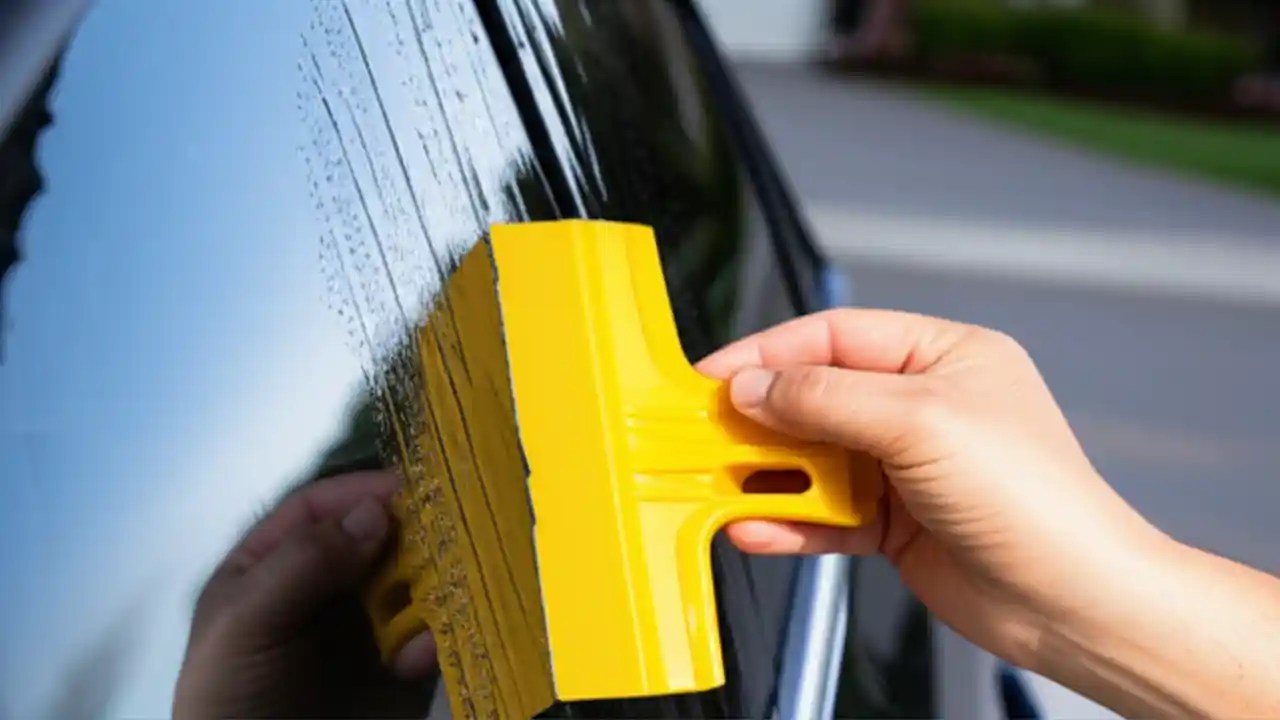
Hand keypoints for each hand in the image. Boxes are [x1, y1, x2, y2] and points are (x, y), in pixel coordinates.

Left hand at [173, 471, 437, 718]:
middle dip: (411, 533)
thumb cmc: (232, 701)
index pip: (319, 509)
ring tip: (448, 585)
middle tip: (447, 530)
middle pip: (377, 539)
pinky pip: (429, 637)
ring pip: (412, 583)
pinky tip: (422, 654)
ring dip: (434, 580)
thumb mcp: (246, 624)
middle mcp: (322, 588)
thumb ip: (302, 563)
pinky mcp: (397, 671)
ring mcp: (363, 628)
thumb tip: (375, 511)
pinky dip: (437, 636)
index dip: (360, 493)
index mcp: (270, 566)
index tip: (407, 491)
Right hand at [697, 309, 1168, 667]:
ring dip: (767, 476)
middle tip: (703, 430)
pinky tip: (754, 528)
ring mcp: (907, 467)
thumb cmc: (1033, 499)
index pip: (837, 337)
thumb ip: (827, 399)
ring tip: (719, 484)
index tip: (715, 375)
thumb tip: (754, 388)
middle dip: (760, 417)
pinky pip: (825, 515)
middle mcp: (922, 407)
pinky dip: (788, 522)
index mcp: (944, 356)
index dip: (770, 352)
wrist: (1072, 602)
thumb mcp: (919, 423)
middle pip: (817, 397)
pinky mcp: (895, 524)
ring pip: (815, 460)